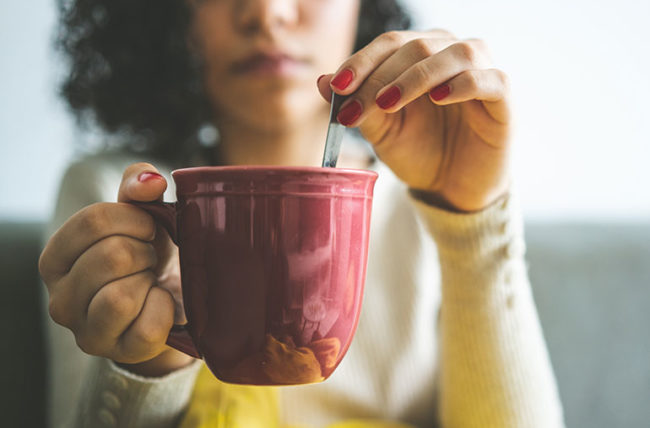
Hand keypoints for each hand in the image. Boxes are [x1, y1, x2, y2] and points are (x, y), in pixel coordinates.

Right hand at [39, 163, 193, 375]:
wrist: (172, 301)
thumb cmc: (150, 253)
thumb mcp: (142, 214)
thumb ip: (139, 186)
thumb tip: (150, 181)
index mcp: (56, 258)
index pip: (92, 221)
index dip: (135, 218)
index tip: (148, 229)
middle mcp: (59, 299)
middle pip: (111, 256)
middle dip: (146, 252)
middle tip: (151, 260)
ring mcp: (85, 331)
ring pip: (120, 296)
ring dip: (150, 281)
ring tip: (151, 281)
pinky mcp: (118, 352)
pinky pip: (147, 326)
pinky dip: (165, 309)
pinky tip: (161, 304)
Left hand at [318, 30, 510, 211]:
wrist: (452, 188)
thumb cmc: (419, 152)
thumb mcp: (382, 132)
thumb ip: (359, 105)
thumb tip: (322, 81)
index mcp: (421, 55)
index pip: (389, 43)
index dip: (361, 61)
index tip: (336, 87)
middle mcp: (451, 54)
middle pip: (416, 46)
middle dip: (380, 76)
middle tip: (356, 107)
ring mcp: (481, 71)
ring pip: (453, 53)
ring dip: (416, 76)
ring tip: (389, 102)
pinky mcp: (502, 97)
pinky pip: (488, 79)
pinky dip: (462, 84)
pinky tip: (437, 98)